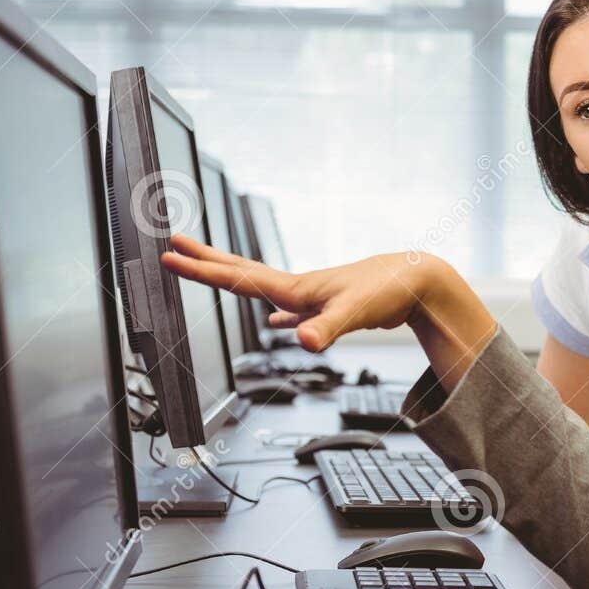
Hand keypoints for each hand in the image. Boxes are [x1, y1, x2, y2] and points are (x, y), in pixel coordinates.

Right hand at [160, 235, 496, 385]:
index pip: (238, 278)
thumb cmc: (389, 290)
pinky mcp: (328, 307)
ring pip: (263, 287)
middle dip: (206, 260)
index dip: (202, 270)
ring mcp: (312, 297)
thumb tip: (304, 343)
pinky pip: (292, 310)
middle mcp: (298, 288)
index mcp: (296, 289)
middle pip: (242, 271)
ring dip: (234, 280)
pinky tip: (276, 323)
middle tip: (172, 245)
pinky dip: (279, 316)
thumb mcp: (355, 313)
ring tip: (209, 271)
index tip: (170, 256)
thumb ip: (327, 329)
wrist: (417, 282)